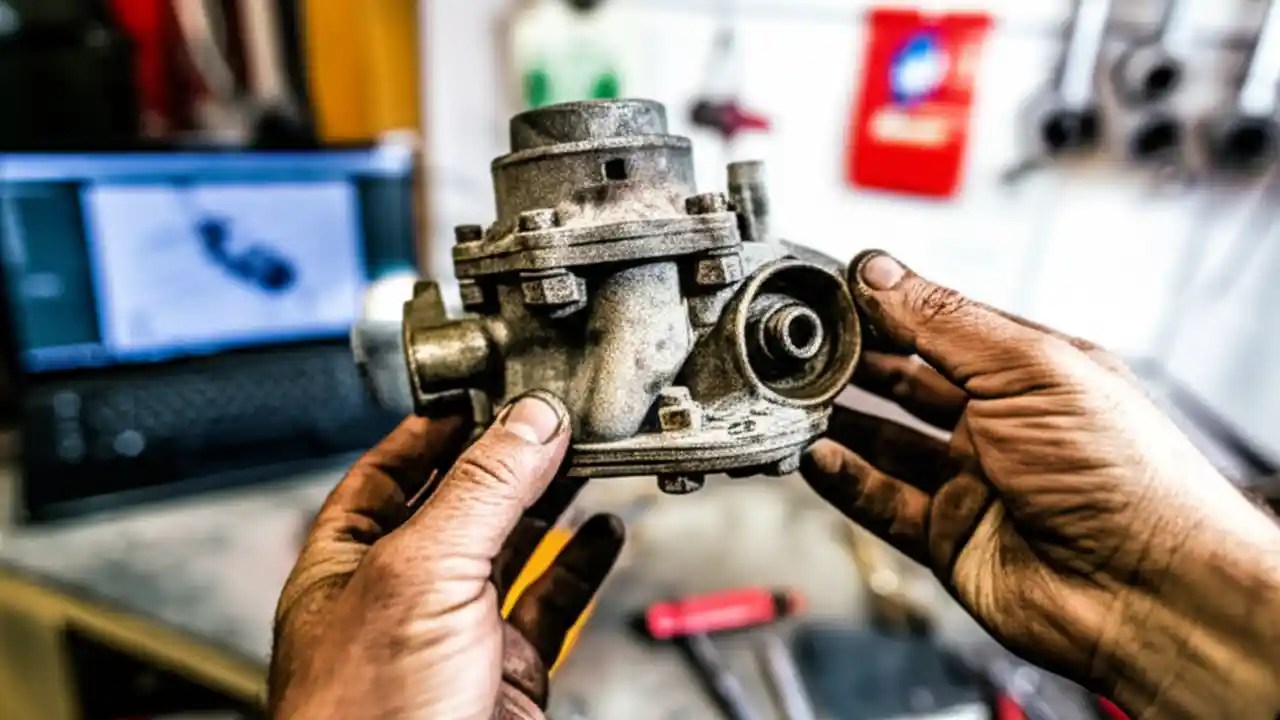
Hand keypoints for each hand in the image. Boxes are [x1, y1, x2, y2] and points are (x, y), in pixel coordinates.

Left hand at [270, 392, 623, 718]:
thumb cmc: (365, 718)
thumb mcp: (420, 574)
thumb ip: (480, 490)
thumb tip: (529, 420)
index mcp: (349, 564)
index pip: (390, 470)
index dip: (438, 426)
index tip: (488, 389)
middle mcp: (399, 596)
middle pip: (462, 503)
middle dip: (511, 457)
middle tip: (558, 414)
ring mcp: (456, 636)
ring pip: (513, 550)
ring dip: (555, 502)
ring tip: (590, 456)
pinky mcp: (507, 676)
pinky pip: (550, 605)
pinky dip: (582, 564)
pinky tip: (604, 534)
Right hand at [803, 251, 1279, 718]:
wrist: (1150, 594)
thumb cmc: (1125, 475)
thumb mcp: (1030, 371)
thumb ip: (944, 323)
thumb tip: (880, 273)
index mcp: (1028, 372)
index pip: (939, 327)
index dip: (885, 309)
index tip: (830, 294)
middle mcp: (999, 423)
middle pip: (906, 384)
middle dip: (854, 365)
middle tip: (803, 350)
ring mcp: (973, 482)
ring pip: (885, 444)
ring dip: (840, 423)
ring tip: (797, 403)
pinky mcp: (950, 538)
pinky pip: (882, 503)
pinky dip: (846, 480)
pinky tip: (819, 456)